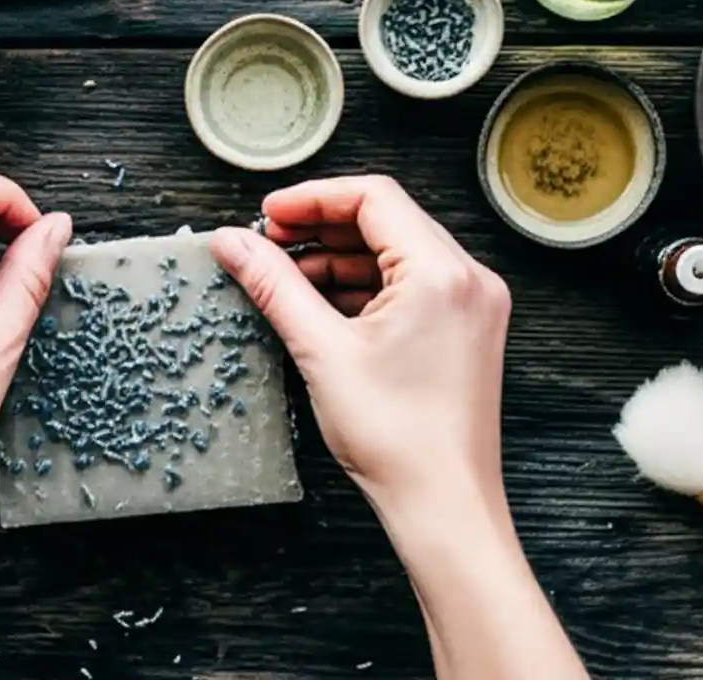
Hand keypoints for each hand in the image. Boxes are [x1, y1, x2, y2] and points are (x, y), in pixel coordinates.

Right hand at [211, 178, 588, 679]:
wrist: (442, 504)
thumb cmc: (396, 438)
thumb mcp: (319, 350)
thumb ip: (273, 285)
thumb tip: (232, 242)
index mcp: (442, 272)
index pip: (373, 198)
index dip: (311, 199)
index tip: (267, 216)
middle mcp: (468, 279)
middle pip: (385, 221)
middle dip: (321, 229)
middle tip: (268, 245)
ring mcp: (471, 305)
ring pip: (395, 254)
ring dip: (339, 260)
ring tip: (286, 281)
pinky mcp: (464, 330)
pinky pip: (409, 286)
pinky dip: (364, 288)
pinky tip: (320, 307)